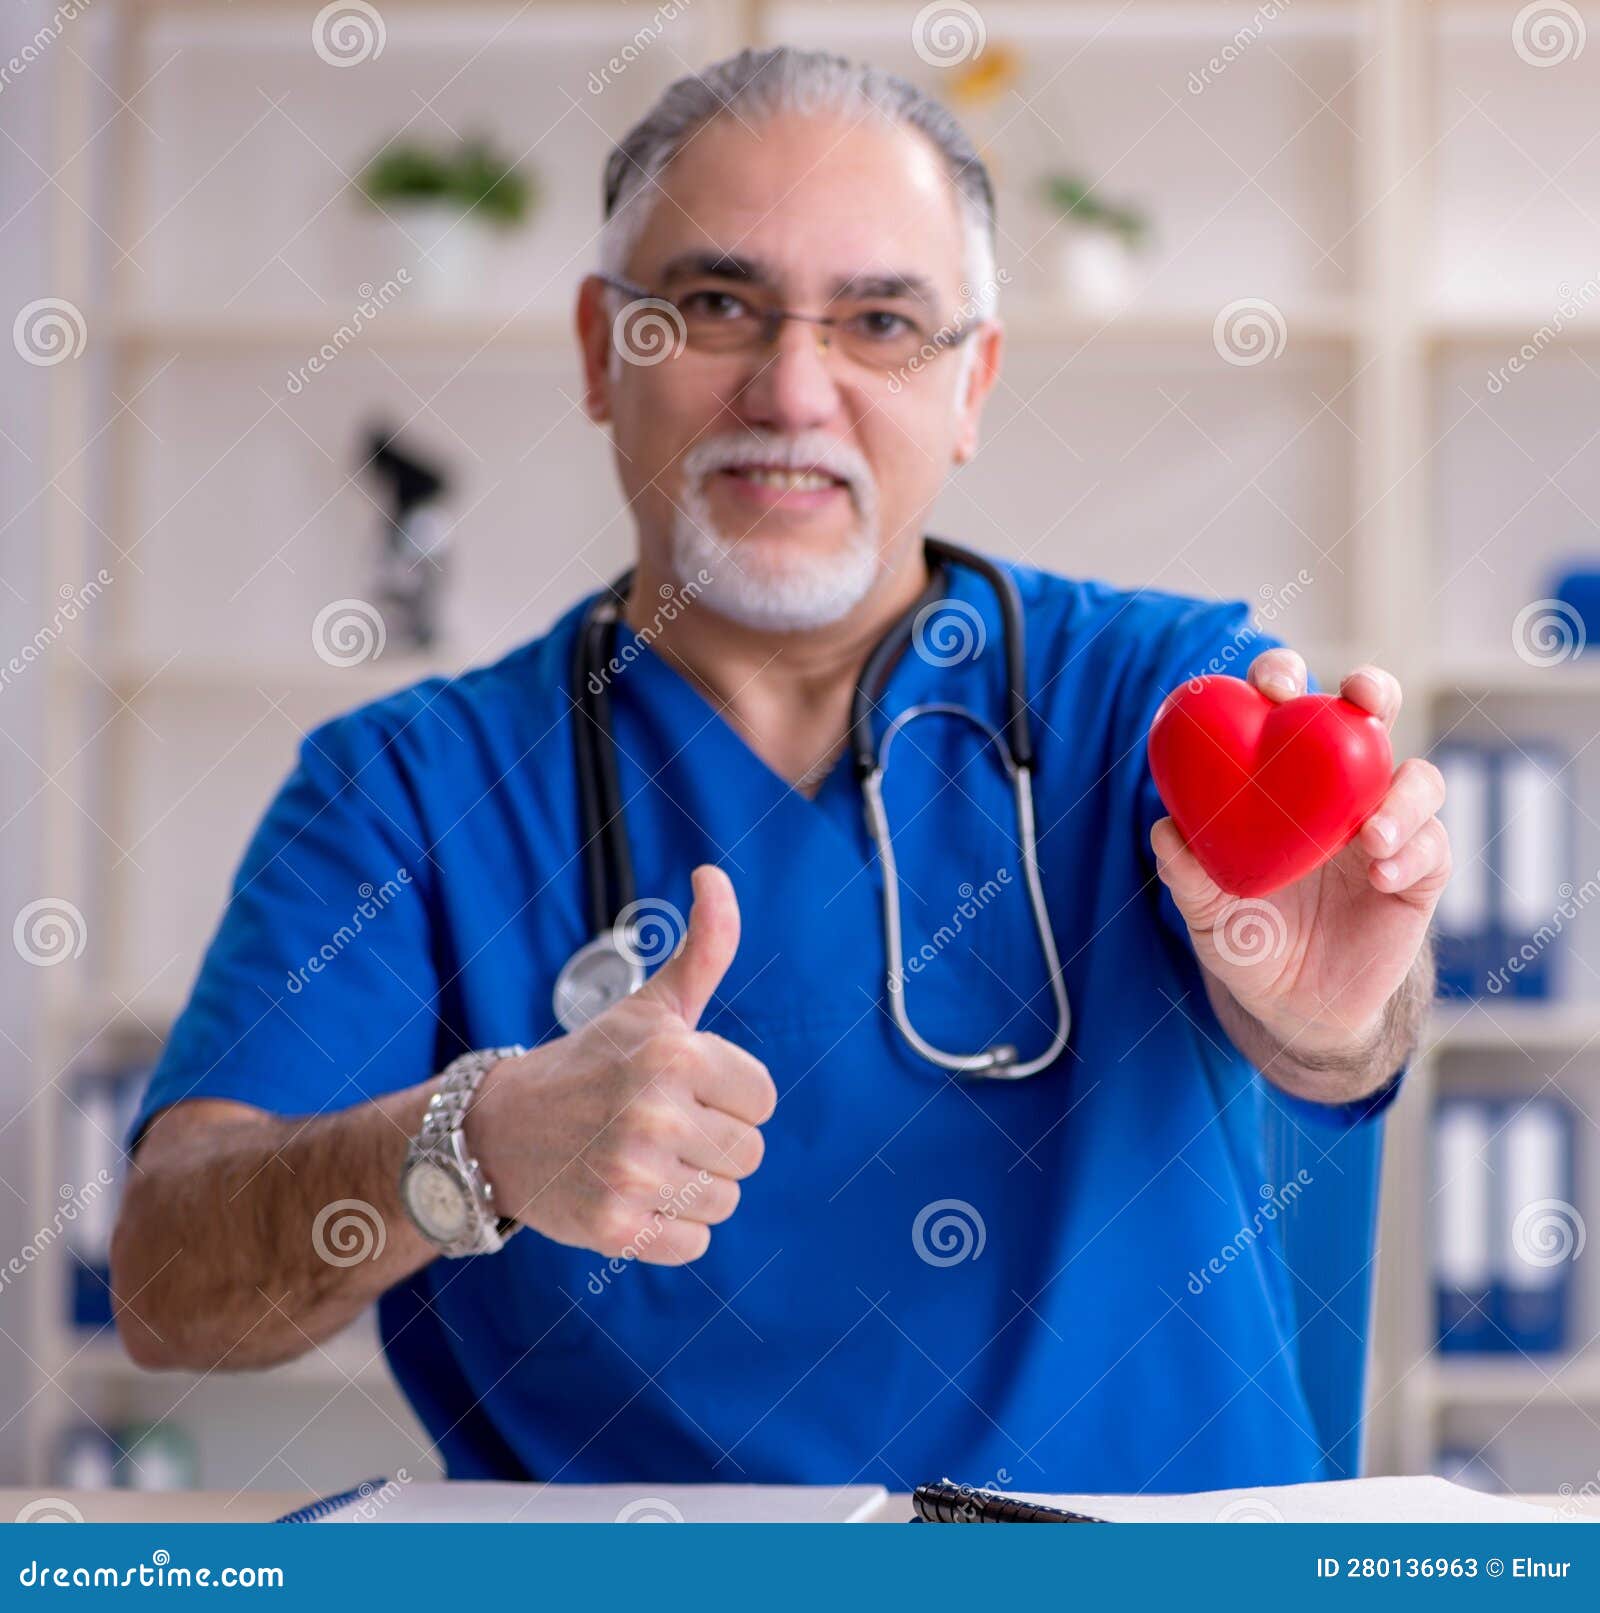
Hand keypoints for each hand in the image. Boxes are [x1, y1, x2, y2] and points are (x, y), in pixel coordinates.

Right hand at [466, 865, 774, 1263]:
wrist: (497, 1130)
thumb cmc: (590, 1063)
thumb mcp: (649, 1005)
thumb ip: (703, 947)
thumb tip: (714, 874)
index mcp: (674, 1054)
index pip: (763, 1099)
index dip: (729, 1096)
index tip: (684, 1089)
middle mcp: (655, 1113)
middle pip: (748, 1153)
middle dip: (712, 1143)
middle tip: (658, 1127)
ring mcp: (633, 1175)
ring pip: (724, 1200)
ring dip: (692, 1188)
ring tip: (643, 1161)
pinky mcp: (615, 1230)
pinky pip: (694, 1244)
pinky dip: (670, 1230)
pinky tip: (632, 1199)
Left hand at [1150, 652, 1448, 1059]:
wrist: (1293, 1007)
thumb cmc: (1246, 939)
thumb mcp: (1206, 913)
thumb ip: (1187, 875)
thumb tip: (1163, 830)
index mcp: (1285, 781)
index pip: (1289, 710)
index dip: (1284, 680)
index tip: (1272, 685)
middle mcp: (1341, 792)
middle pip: (1371, 716)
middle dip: (1373, 689)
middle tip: (1359, 696)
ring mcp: (1386, 828)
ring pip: (1418, 779)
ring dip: (1401, 796)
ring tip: (1370, 836)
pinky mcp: (1421, 874)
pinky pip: (1432, 848)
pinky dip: (1409, 855)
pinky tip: (1379, 875)